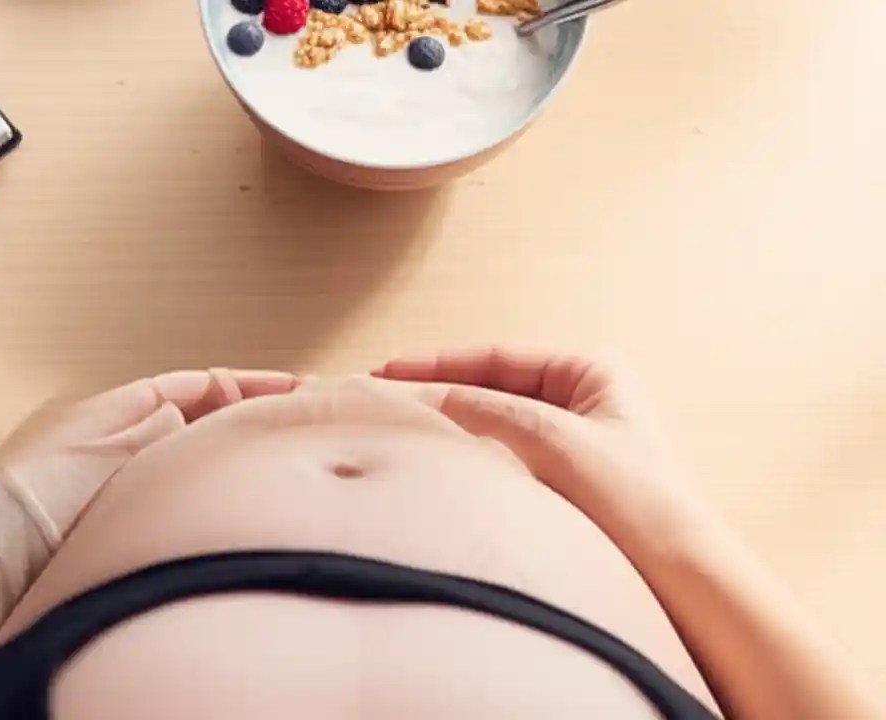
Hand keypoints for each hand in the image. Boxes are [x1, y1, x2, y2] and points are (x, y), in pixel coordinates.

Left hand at [0, 368, 302, 538]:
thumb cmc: (40, 504)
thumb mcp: (105, 455)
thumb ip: (151, 429)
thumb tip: (183, 409)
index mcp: (115, 412)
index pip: (189, 386)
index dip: (239, 382)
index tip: (287, 383)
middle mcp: (119, 435)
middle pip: (194, 412)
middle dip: (243, 409)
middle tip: (295, 414)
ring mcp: (120, 472)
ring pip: (188, 446)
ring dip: (228, 442)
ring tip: (274, 445)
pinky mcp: (118, 508)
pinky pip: (176, 477)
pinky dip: (207, 474)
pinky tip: (232, 487)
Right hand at [374, 348, 711, 555]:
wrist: (679, 579)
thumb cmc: (635, 501)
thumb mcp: (550, 438)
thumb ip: (483, 408)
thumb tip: (418, 394)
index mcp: (593, 370)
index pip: (497, 357)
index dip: (437, 364)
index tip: (386, 372)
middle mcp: (584, 400)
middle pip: (491, 387)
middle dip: (438, 392)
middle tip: (380, 397)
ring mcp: (573, 442)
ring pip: (493, 423)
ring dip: (449, 424)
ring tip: (398, 425)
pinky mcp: (564, 483)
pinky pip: (502, 457)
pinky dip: (466, 455)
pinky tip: (435, 459)